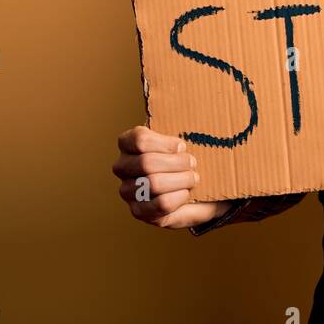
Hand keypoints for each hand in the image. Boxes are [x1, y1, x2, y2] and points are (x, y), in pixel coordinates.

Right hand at [113, 126, 229, 229]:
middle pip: (147, 162)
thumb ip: (183, 129)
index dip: (164, 143)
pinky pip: (161, 204)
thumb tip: (201, 111)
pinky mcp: (139, 211)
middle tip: (192, 163)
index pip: (138, 140)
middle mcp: (122, 167)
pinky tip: (186, 193)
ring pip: (154, 183)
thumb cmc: (187, 161)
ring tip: (192, 178)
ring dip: (181, 180)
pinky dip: (179, 197)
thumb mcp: (184, 141)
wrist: (199, 191)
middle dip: (177, 163)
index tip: (182, 146)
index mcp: (128, 144)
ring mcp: (128, 191)